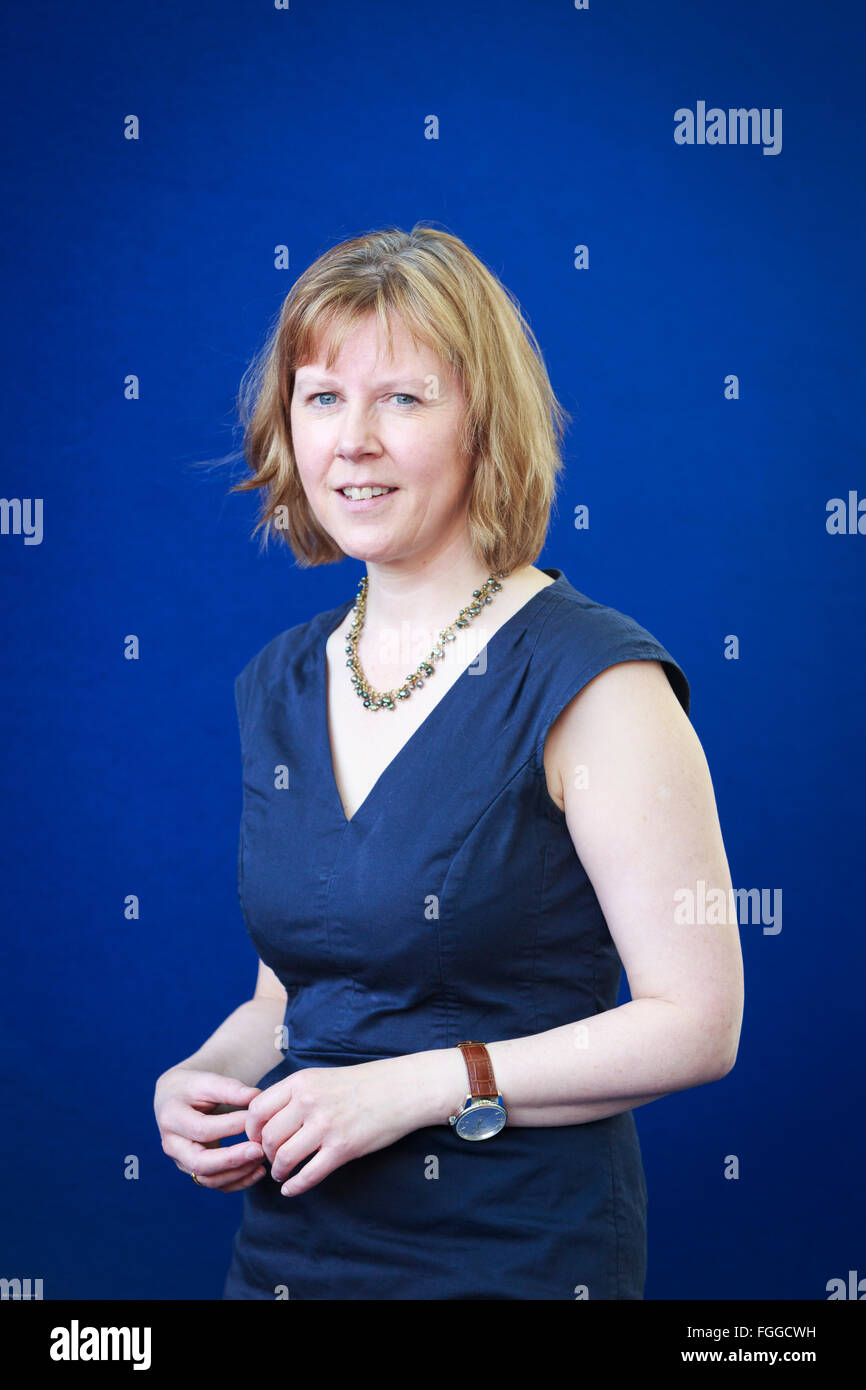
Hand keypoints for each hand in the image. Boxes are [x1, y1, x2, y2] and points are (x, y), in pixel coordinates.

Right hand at [154, 1066, 266, 1192]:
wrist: (175, 1098)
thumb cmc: (193, 1086)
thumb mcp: (207, 1080)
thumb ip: (230, 1088)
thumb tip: (256, 1096)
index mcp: (172, 1118)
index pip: (202, 1130)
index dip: (230, 1126)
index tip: (255, 1120)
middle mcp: (172, 1145)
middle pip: (199, 1163)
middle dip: (232, 1159)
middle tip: (259, 1150)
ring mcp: (181, 1161)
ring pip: (208, 1178)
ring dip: (238, 1173)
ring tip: (262, 1158)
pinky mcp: (194, 1170)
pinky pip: (215, 1183)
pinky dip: (238, 1182)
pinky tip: (258, 1171)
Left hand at [245, 1058, 425, 1196]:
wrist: (400, 1089)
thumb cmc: (361, 1083)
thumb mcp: (321, 1077)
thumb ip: (294, 1094)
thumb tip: (267, 1119)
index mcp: (301, 1082)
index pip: (257, 1109)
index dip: (251, 1129)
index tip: (256, 1138)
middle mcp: (309, 1102)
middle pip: (268, 1137)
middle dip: (265, 1153)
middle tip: (270, 1158)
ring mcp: (326, 1126)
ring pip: (284, 1157)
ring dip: (278, 1170)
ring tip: (281, 1173)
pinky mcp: (343, 1148)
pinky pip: (309, 1175)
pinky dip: (295, 1186)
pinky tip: (290, 1189)